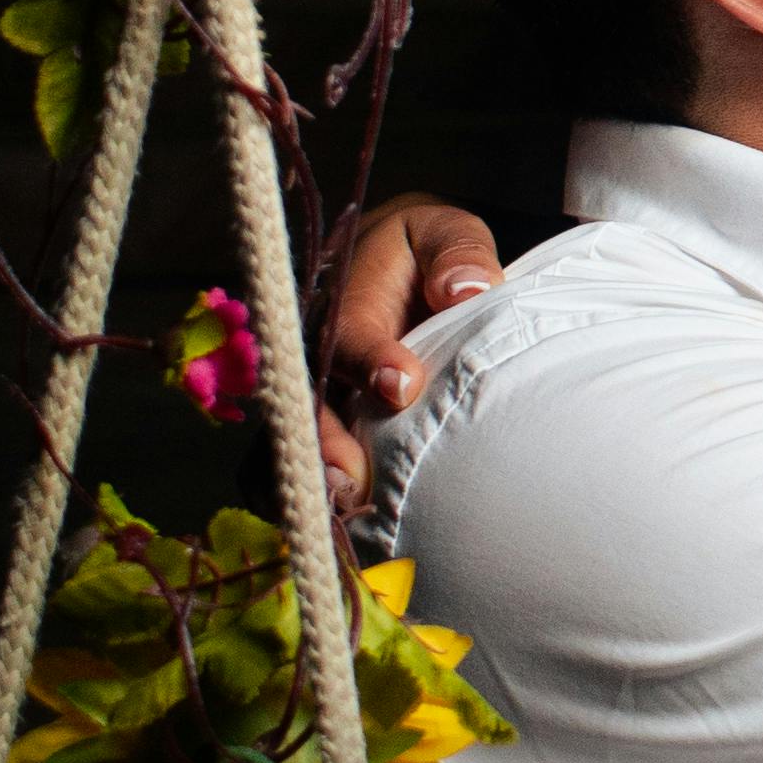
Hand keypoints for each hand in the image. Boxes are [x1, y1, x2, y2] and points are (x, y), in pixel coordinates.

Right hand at [318, 192, 502, 506]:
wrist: (399, 268)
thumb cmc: (427, 253)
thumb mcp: (448, 232)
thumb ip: (458, 253)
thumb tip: (469, 288)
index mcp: (346, 294)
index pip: (352, 328)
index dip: (371, 358)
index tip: (402, 386)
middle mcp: (316, 347)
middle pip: (308, 396)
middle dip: (326, 439)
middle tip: (352, 479)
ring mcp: (312, 390)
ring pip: (296, 436)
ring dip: (313, 476)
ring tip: (342, 514)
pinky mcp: (319, 424)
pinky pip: (294, 461)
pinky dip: (305, 495)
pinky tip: (337, 529)